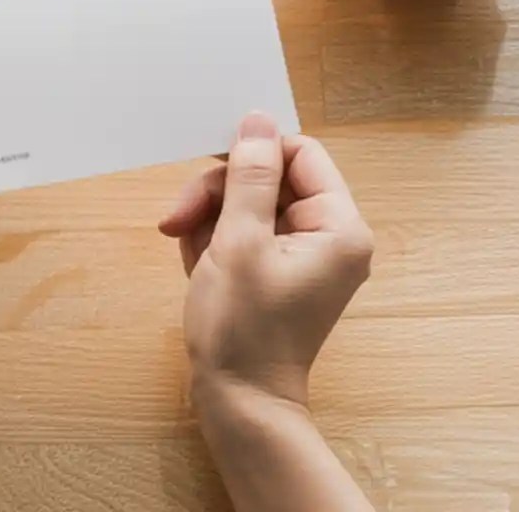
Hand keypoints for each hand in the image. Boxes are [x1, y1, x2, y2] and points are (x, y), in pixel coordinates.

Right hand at [158, 112, 373, 407]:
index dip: (251, 154)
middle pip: (269, 179)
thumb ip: (249, 175)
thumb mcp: (238, 241)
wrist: (238, 400)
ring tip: (185, 246)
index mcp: (340, 227)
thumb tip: (258, 119)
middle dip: (220, 193)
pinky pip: (244, 234)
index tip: (207, 167)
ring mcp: (304, 256)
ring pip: (249, 204)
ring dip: (209, 218)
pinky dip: (214, 241)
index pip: (299, 155)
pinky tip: (196, 263)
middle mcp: (330, 238)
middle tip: (178, 218)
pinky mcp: (278, 272)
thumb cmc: (243, 328)